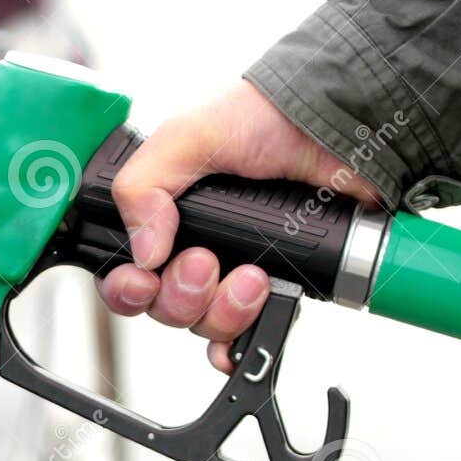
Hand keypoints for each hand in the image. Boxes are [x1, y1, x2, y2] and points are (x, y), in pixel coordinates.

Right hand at [96, 79, 378, 372]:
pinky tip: (252, 325)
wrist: (337, 126)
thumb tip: (143, 252)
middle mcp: (192, 246)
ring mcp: (232, 269)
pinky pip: (245, 336)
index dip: (126, 288)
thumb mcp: (188, 136)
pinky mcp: (274, 285)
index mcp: (161, 215)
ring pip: (203, 325)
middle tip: (206, 262)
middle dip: (182, 295)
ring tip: (251, 276)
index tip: (145, 279)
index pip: (123, 271)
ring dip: (222, 310)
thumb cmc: (265, 117)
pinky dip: (242, 343)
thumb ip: (143, 186)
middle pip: (162, 307)